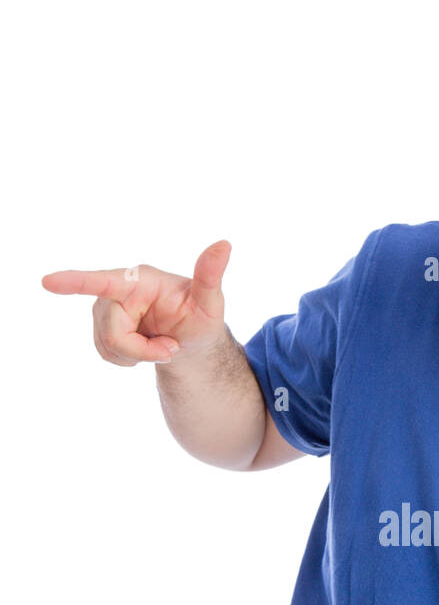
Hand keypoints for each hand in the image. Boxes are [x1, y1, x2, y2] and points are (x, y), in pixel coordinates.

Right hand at [41, 240, 231, 365]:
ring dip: (136, 356)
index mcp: (138, 279)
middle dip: (141, 351)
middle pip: (113, 335)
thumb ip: (210, 276)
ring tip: (158, 345)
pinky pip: (106, 353)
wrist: (190, 339)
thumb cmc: (200, 320)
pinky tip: (143, 348)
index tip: (47, 282)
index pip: (103, 282)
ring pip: (107, 347)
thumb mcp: (211, 304)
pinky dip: (127, 360)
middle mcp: (117, 290)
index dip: (75, 282)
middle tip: (169, 348)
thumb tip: (224, 245)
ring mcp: (105, 309)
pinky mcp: (101, 325)